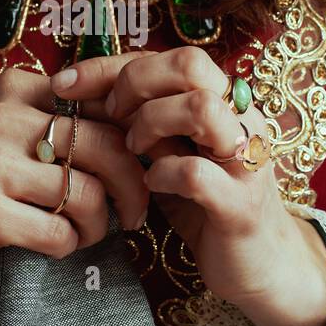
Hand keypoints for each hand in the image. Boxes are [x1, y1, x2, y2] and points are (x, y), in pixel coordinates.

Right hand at [0, 64, 148, 325]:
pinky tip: (58, 244)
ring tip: (89, 232)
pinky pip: (60, 232)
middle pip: (106, 146)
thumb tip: (147, 130)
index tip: (143, 169)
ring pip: (88, 193)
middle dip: (134, 187)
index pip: (105, 104)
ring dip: (100, 224)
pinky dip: (70, 245)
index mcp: (18, 87)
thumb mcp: (10, 131)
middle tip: (137, 213)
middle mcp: (4, 116)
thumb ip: (65, 122)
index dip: (136, 141)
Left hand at [52, 46, 325, 325]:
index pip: (168, 57)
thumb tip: (84, 95)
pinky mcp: (241, 205)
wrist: (260, 267)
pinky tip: (151, 185)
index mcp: (226, 102)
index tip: (64, 83)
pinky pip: (196, 172)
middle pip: (192, 64)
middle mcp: (242, 120)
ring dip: (151, 123)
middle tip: (113, 118)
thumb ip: (144, 122)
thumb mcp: (171, 154)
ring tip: (134, 150)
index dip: (110, 64)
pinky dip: (162, 174)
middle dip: (136, 83)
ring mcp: (247, 161)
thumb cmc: (207, 206)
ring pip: (201, 108)